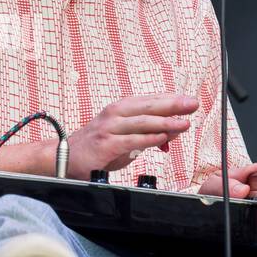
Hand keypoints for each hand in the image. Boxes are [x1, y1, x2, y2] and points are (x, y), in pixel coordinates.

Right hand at [66, 94, 198, 178]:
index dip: (171, 100)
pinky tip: (162, 137)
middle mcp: (114, 115)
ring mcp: (109, 128)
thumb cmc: (96, 146)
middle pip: (148, 107)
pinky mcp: (105, 144)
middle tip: (192, 105)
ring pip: (141, 122)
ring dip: (164, 122)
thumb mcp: (124, 137)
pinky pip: (130, 140)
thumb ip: (148, 133)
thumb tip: (174, 129)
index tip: (190, 101)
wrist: (65, 157)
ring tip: (183, 123)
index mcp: (120, 110)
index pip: (150, 101)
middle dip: (172, 105)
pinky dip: (148, 138)